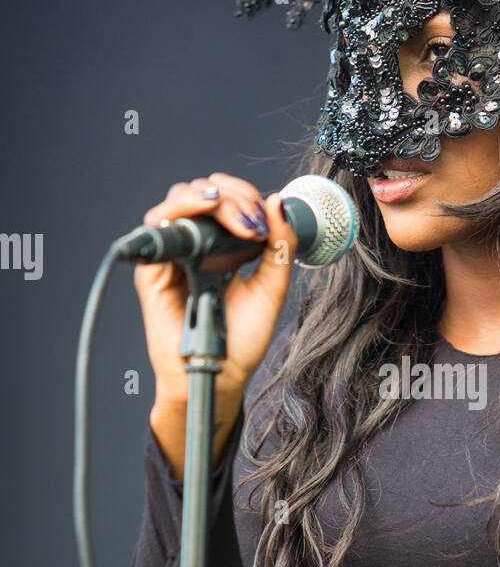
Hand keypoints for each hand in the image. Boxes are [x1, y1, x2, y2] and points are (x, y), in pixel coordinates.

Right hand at [133, 172, 298, 405]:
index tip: (266, 211)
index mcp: (223, 247)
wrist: (220, 374)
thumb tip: (278, 201)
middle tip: (252, 217)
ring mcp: (174, 255)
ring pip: (179, 200)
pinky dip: (181, 208)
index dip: (245, 194)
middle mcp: (197, 246)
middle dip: (232, 193)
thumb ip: (279, 246)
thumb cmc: (241, 340)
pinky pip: (158, 226)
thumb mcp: (271, 287)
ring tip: (234, 213)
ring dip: (209, 195)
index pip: (227, 200)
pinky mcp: (154, 269)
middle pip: (203, 192)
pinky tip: (204, 208)